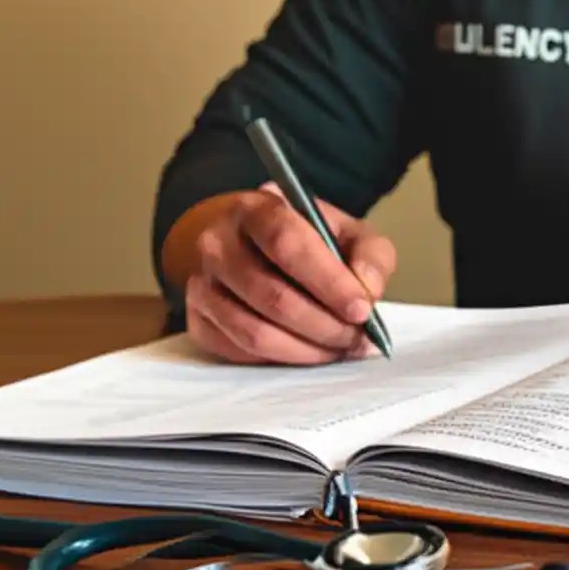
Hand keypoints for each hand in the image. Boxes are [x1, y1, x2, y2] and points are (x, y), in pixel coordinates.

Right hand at [183, 183, 396, 364]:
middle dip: (324, 325)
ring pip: (254, 332)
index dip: (328, 282)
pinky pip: (239, 352)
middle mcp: (218, 243)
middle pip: (272, 295)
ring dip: (306, 349)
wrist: (268, 252)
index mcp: (257, 209)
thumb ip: (371, 257)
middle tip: (356, 337)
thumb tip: (366, 291)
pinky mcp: (198, 319)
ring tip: (338, 347)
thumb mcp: (352, 235)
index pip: (287, 243)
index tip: (361, 309)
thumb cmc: (315, 243)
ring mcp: (202, 283)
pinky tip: (309, 352)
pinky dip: (281, 360)